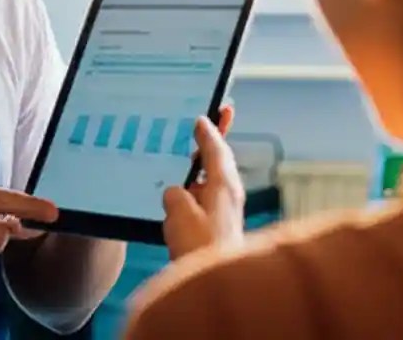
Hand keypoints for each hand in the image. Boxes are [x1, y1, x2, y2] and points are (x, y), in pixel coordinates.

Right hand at [162, 105, 243, 260]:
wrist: (217, 285)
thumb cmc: (201, 247)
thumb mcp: (179, 212)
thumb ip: (174, 194)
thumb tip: (175, 193)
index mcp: (224, 186)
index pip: (216, 150)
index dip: (208, 132)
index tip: (203, 117)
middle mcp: (228, 197)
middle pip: (218, 164)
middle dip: (209, 146)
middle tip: (204, 127)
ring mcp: (224, 215)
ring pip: (209, 185)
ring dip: (199, 172)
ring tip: (185, 162)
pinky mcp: (217, 231)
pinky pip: (202, 203)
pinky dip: (193, 194)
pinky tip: (179, 198)